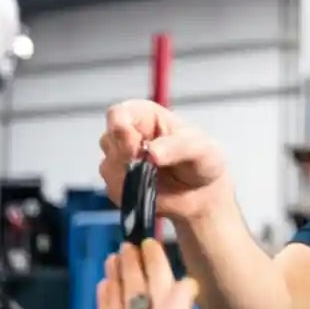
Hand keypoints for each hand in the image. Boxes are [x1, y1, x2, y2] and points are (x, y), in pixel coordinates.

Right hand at [99, 99, 232, 224]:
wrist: (201, 194)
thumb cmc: (201, 160)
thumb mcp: (199, 148)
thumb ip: (177, 147)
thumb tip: (152, 154)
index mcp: (143, 115)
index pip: (117, 114)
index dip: (120, 129)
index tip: (136, 149)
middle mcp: (126, 134)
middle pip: (108, 141)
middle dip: (127, 158)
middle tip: (153, 168)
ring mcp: (119, 160)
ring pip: (108, 168)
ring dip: (132, 177)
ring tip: (159, 179)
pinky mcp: (118, 184)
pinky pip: (115, 190)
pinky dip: (133, 193)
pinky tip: (152, 190)